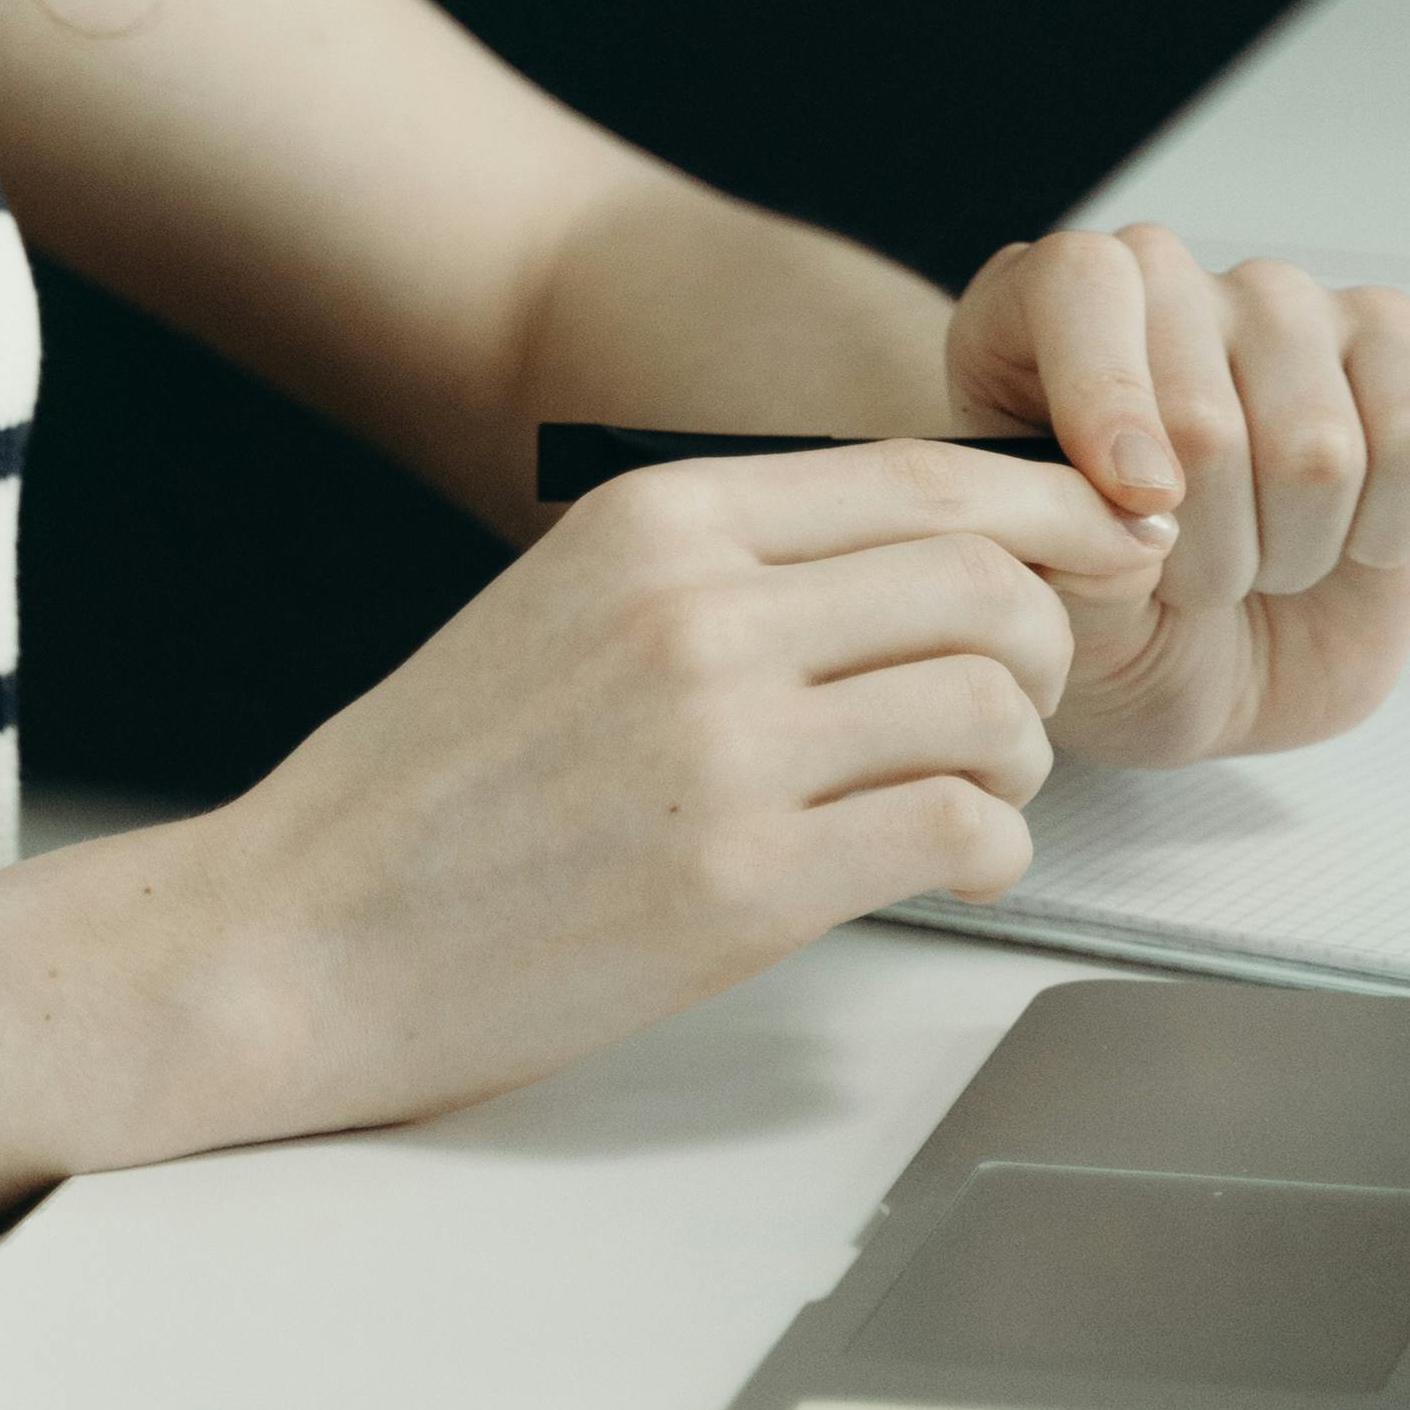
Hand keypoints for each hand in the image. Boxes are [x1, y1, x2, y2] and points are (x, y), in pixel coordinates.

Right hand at [166, 439, 1175, 1139]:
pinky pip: (958, 831)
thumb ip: (728, 570)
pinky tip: (943, 866)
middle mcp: (700, 613)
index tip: (1109, 546)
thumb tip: (922, 558)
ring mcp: (724, 748)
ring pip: (994, 707)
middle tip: (1017, 705)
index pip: (926, 480)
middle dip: (1048, 645)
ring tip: (964, 797)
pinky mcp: (741, 885)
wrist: (300, 930)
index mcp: (655, 523)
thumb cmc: (431, 788)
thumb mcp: (570, 606)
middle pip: (989, 585)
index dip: (1054, 513)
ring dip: (1017, 762)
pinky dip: (989, 851)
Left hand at [945, 222, 1409, 766]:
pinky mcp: (1390, 345)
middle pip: (1202, 409)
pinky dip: (1387, 524)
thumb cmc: (1116, 617)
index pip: (1083, 284)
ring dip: (1291, 547)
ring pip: (1315, 442)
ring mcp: (1283, 306)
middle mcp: (1166, 285)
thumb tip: (1136, 503)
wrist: (1214, 669)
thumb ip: (1061, 552)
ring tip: (1259, 559)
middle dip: (1203, 543)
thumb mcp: (1049, 608)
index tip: (1135, 506)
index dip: (1110, 397)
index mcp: (1039, 315)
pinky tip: (1347, 538)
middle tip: (1188, 578)